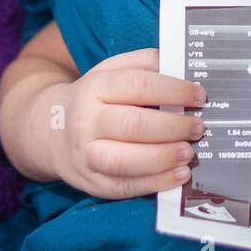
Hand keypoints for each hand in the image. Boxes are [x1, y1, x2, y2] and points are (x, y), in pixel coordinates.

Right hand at [44, 47, 207, 199]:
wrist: (50, 130)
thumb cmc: (96, 98)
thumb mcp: (112, 70)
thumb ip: (145, 63)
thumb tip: (182, 65)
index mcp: (96, 87)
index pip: (139, 85)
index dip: (174, 90)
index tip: (200, 96)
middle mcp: (87, 121)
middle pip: (134, 125)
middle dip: (173, 127)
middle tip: (198, 128)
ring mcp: (86, 154)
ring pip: (125, 161)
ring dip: (163, 158)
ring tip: (189, 153)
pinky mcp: (92, 182)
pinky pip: (124, 187)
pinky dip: (155, 183)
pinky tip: (178, 175)